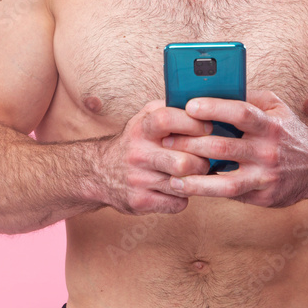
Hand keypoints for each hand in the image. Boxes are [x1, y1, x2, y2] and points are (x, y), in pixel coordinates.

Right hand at [95, 99, 212, 214]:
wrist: (99, 172)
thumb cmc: (135, 142)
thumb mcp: (145, 117)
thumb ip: (171, 107)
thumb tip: (205, 104)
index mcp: (141, 128)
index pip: (167, 120)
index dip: (193, 124)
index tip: (207, 129)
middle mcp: (138, 154)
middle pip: (182, 162)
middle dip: (202, 162)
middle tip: (205, 160)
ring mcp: (138, 180)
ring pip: (183, 185)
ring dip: (196, 181)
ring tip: (194, 174)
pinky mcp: (140, 202)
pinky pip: (177, 203)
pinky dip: (184, 197)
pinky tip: (178, 189)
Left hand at [160, 90, 307, 207]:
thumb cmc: (289, 131)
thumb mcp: (277, 108)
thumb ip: (249, 97)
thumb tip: (214, 87)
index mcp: (271, 125)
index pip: (241, 113)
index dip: (215, 108)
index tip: (189, 105)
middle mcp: (269, 152)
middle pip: (224, 148)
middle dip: (191, 144)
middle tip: (166, 141)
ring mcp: (266, 177)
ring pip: (225, 183)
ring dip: (195, 180)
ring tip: (172, 176)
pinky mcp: (263, 197)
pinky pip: (231, 196)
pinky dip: (207, 192)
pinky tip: (187, 187)